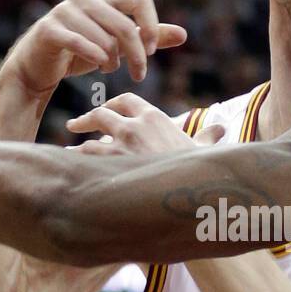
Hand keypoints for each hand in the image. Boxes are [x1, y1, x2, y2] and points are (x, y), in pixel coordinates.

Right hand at [2, 0, 186, 102]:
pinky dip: (95, 59)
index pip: (140, 1)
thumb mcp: (119, 44)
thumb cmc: (82, 51)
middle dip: (137, 54)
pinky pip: (80, 44)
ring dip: (113, 61)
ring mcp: (65, 10)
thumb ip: (148, 37)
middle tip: (139, 75)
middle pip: (125, 24)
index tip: (152, 52)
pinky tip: (99, 68)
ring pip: (105, 39)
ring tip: (109, 69)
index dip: (151, 27)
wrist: (40, 65)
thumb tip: (183, 34)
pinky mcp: (50, 29)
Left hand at [65, 93, 224, 155]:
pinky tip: (70, 169)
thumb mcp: (202, 150)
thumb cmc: (197, 171)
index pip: (126, 101)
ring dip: (79, 146)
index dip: (114, 104)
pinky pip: (85, 162)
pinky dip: (76, 165)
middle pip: (101, 114)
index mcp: (154, 117)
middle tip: (76, 125)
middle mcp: (133, 127)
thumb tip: (221, 128)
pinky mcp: (110, 168)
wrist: (189, 191)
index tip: (107, 109)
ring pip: (89, 141)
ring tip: (68, 152)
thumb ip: (207, 137)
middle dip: (87, 119)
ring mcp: (119, 147)